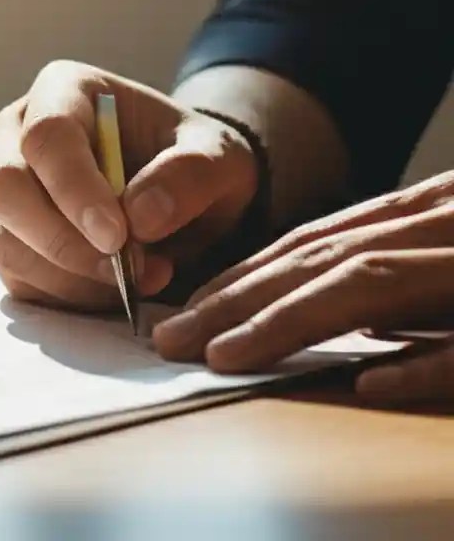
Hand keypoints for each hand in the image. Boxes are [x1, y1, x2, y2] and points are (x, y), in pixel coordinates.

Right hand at [0, 60, 256, 309]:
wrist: (180, 195)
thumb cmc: (192, 163)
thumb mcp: (220, 158)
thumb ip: (190, 174)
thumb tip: (140, 217)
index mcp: (64, 90)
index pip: (46, 135)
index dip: (74, 188)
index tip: (117, 236)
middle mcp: (17, 134)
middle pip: (3, 188)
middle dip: (62, 240)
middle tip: (124, 269)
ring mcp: (7, 189)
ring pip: (5, 240)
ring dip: (71, 276)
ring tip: (140, 279)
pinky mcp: (9, 239)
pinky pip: (18, 277)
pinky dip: (67, 296)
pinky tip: (114, 290)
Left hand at [154, 171, 453, 401]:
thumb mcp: (452, 263)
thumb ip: (402, 280)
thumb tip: (345, 318)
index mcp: (432, 211)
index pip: (319, 242)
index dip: (246, 277)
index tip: (186, 313)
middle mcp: (447, 227)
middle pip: (326, 259)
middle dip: (239, 300)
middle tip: (170, 341)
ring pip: (375, 282)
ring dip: (291, 319)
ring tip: (223, 356)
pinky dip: (420, 363)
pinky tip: (365, 384)